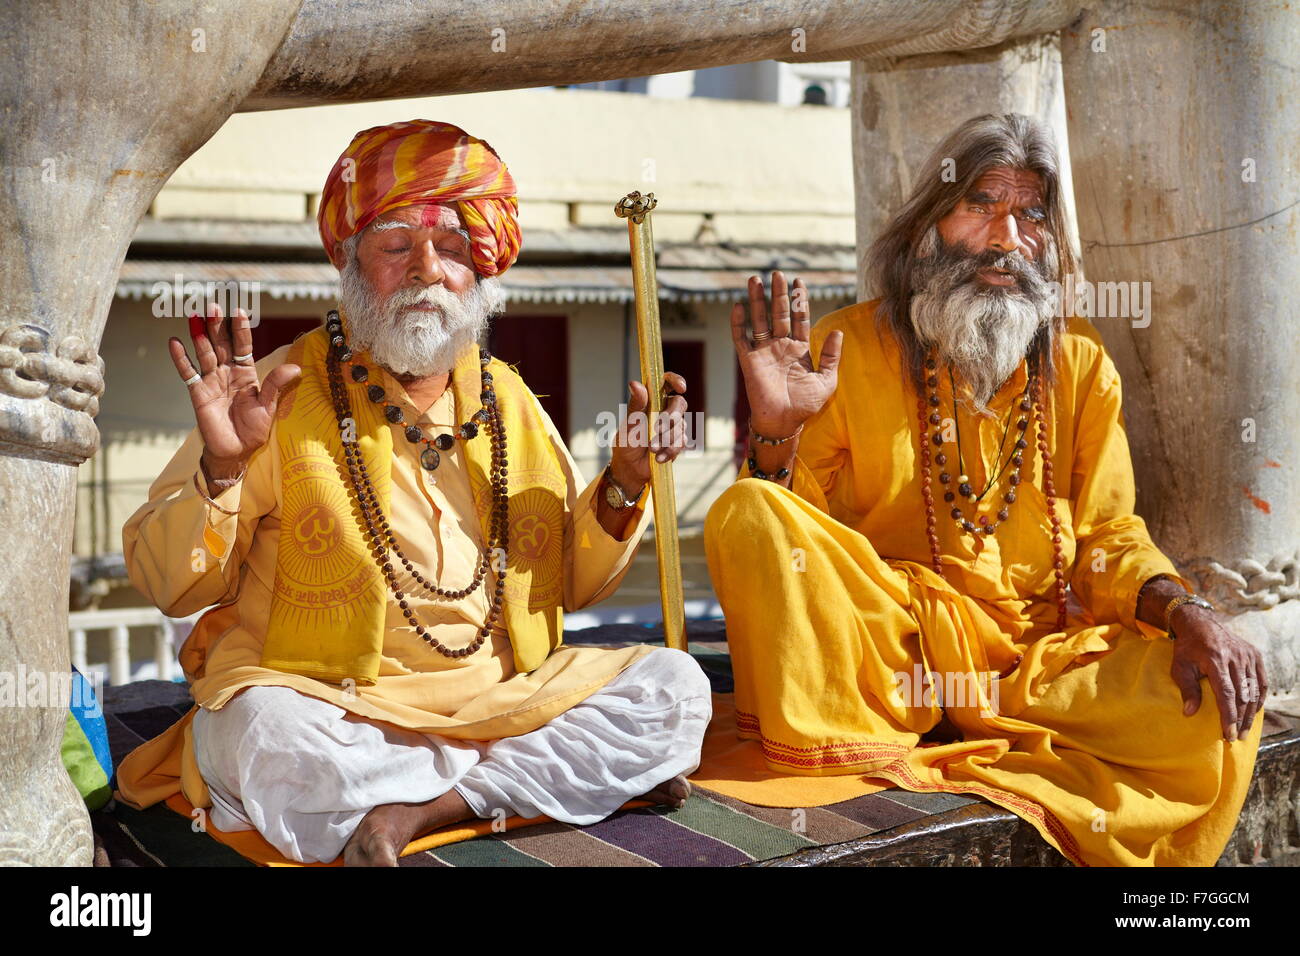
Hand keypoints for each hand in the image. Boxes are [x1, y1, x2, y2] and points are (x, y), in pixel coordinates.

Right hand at [168, 303, 300, 477]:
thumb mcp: (269, 407)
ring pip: (205, 354)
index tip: (239, 311)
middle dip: (218, 326)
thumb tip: (295, 369)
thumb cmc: (253, 429)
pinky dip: (181, 359)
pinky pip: (188, 373)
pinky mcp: (198, 393)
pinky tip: (174, 343)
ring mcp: (212, 381)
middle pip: (222, 345)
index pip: (243, 346)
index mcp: (247, 373)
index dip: (241, 330)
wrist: (235, 451)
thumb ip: (276, 386)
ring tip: (195, 316)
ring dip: (200, 336)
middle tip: (213, 306)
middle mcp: (228, 373)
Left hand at [608, 371, 689, 495]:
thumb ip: (635, 405)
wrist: (630, 469)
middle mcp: (664, 410)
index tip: (681, 387)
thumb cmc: (626, 443)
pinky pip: (681, 443)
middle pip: (680, 403)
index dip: (676, 380)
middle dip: (671, 416)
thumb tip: (635, 383)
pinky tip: (659, 458)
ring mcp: (673, 427)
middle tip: (657, 428)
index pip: (667, 383)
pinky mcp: (677, 442)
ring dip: (666, 438)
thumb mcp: (629, 424)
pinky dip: (670, 451)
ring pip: (681, 425)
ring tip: (651, 448)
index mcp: (652, 401)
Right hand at [729, 271, 842, 436]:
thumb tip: (838, 331)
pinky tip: (739, 306)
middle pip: (779, 313)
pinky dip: (738, 323)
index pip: (799, 318)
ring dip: (757, 300)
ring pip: (759, 320)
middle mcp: (780, 346)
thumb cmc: (805, 405)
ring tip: (755, 280)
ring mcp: (764, 352)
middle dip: (778, 293)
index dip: (799, 300)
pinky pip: (741, 338)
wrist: (783, 422)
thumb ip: (831, 356)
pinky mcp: (749, 360)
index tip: (799, 282)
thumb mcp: (826, 380)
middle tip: (777, 273)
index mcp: (799, 348)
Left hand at [1168, 606, 1267, 741]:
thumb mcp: (1180, 667)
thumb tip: (1189, 713)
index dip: (1229, 716)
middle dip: (1240, 720)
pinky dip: (1259, 698)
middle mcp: (1235, 658)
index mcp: (1215, 660)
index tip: (1229, 734)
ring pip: (1254, 690)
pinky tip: (1254, 712)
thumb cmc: (1187, 648)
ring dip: (1250, 713)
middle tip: (1237, 737)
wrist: (1200, 623)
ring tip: (1245, 730)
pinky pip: (1261, 681)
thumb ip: (1187, 689)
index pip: (1226, 694)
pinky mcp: (1255, 655)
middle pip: (1243, 696)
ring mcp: (1247, 656)